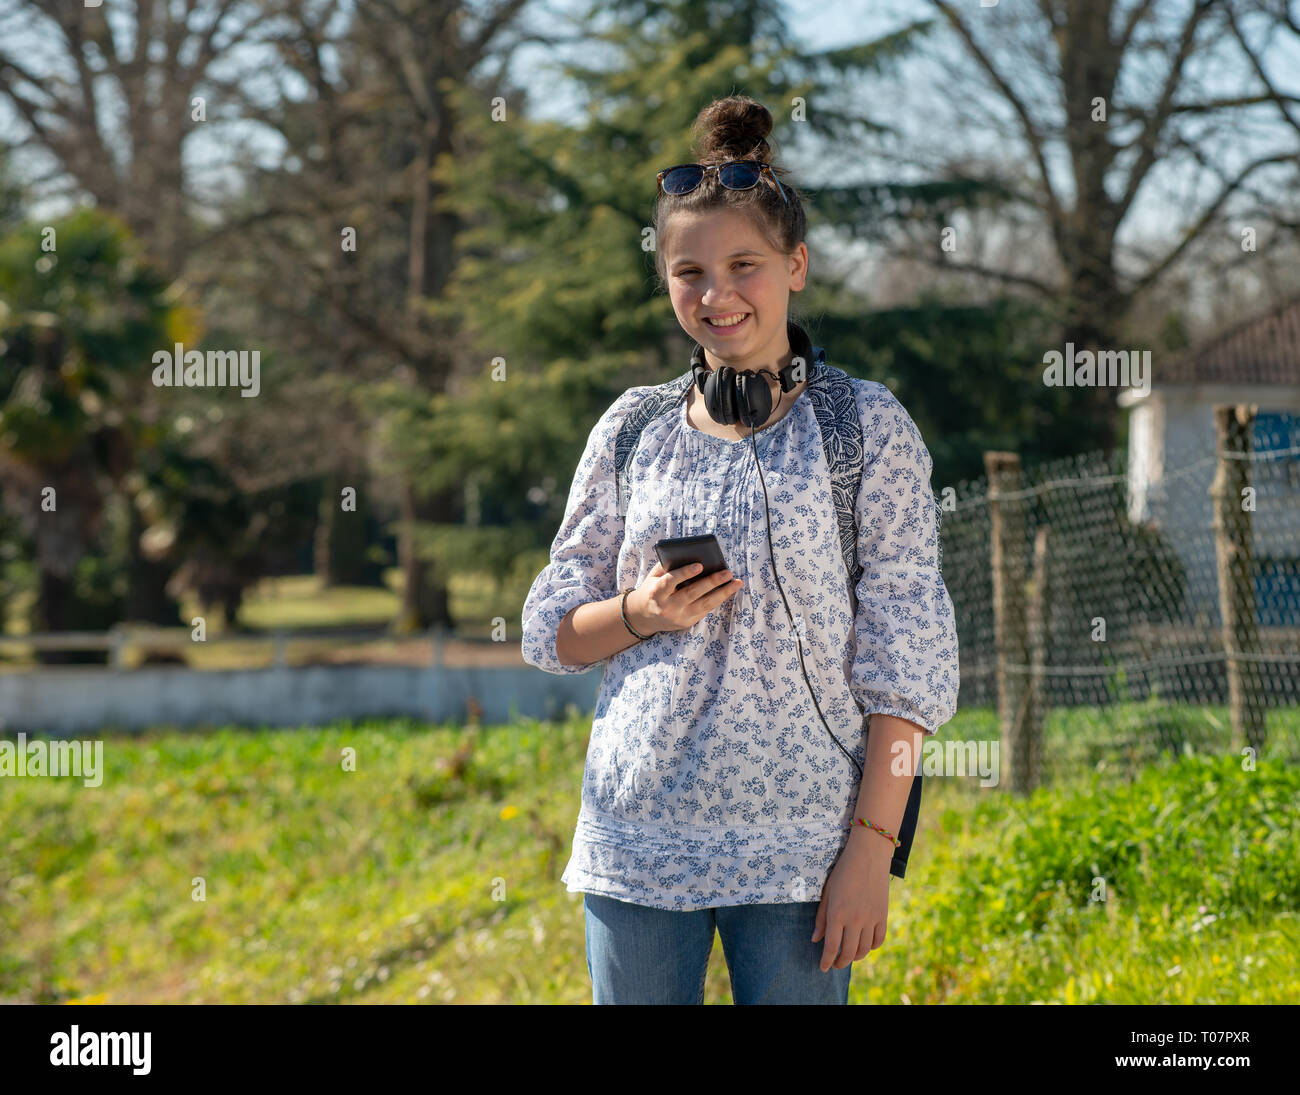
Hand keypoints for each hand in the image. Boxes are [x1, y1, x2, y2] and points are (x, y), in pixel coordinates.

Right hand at [627, 560, 740, 633]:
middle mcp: (667, 607)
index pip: (670, 582)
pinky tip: (729, 589)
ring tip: (736, 582)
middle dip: (711, 582)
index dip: (685, 573)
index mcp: (656, 593)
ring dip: (723, 593)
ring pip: (704, 605)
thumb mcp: (653, 577)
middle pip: (692, 594)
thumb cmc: (652, 590)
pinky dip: (718, 599)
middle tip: (727, 572)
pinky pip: (706, 609)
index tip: (700, 565)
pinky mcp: (687, 623)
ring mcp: (679, 617)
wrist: (644, 617)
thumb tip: (690, 554)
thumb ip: (667, 566)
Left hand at [811, 836, 890, 971]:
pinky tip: (865, 946)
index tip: (823, 968)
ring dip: (855, 957)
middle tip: (835, 964)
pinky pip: (879, 940)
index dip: (826, 961)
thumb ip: (821, 918)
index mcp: (837, 914)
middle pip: (848, 952)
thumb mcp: (827, 892)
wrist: (868, 855)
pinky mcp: (883, 916)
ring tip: (849, 956)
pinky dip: (872, 947)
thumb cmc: (843, 871)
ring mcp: (871, 919)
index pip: (831, 947)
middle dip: (840, 962)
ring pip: (865, 950)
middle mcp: (855, 920)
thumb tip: (815, 940)